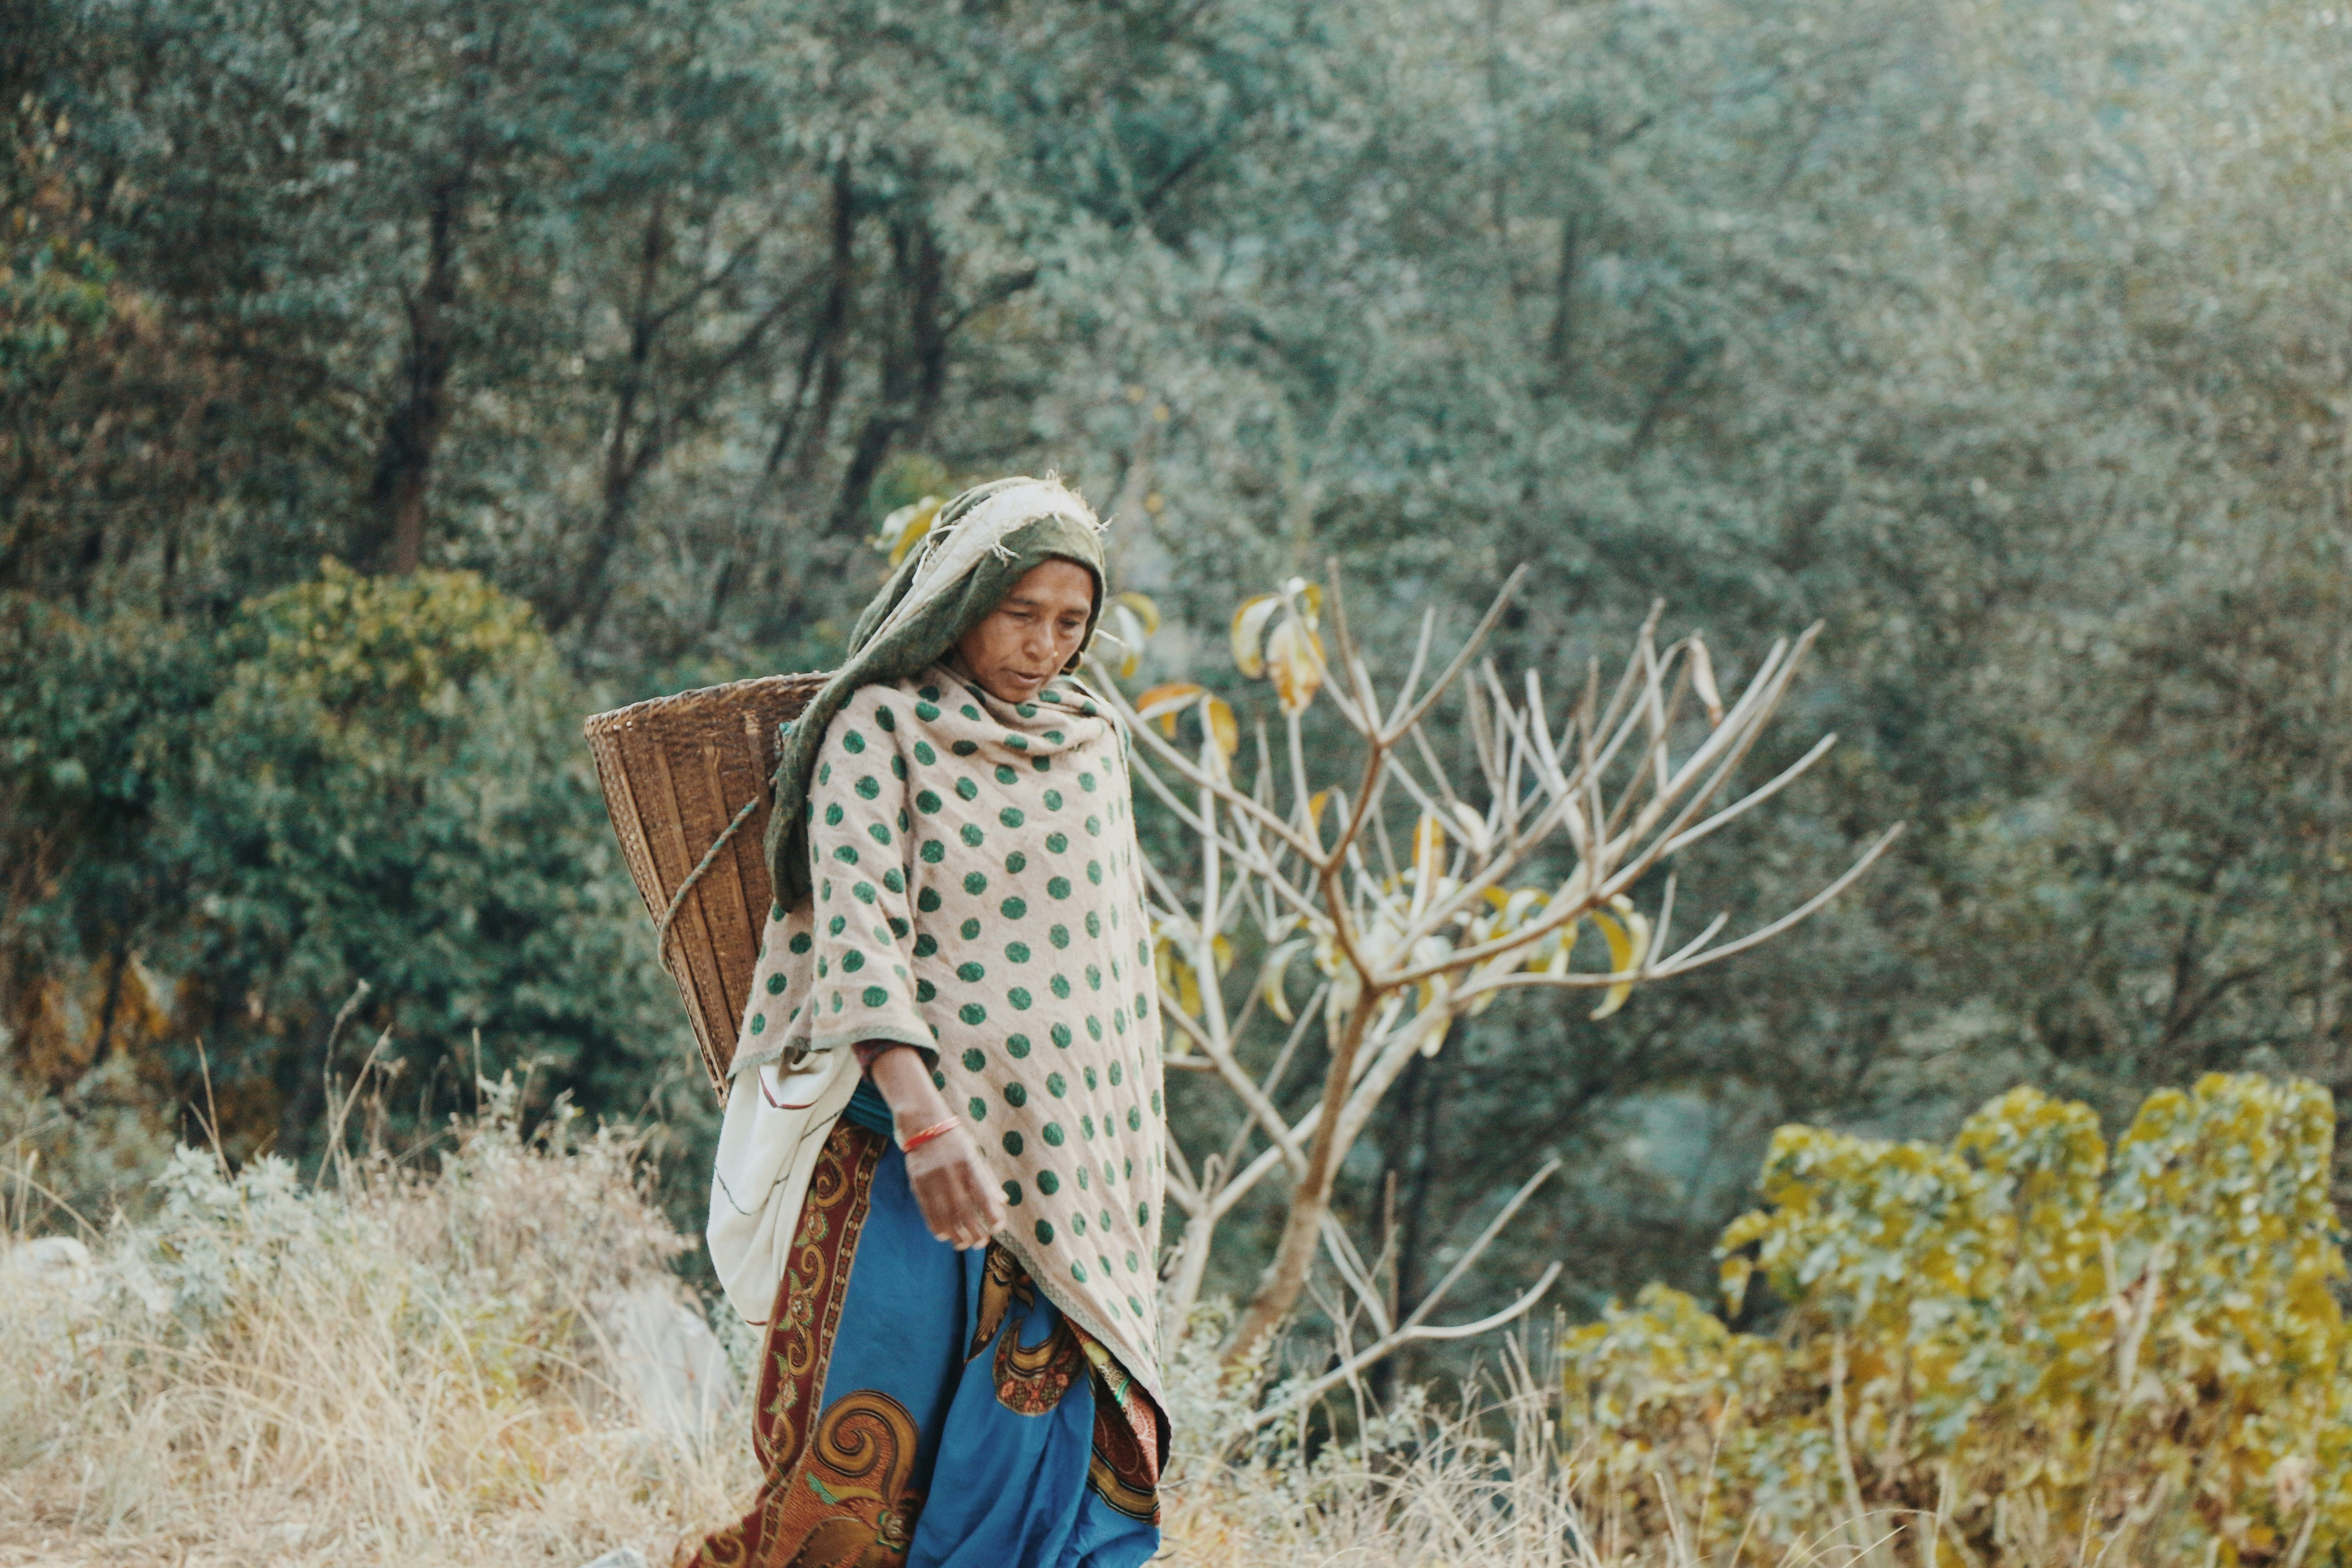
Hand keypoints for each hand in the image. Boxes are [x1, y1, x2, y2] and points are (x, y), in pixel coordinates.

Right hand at [901, 1121, 1006, 1248]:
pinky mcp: (917, 1183)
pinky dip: (935, 1225)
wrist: (923, 1124)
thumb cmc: (955, 1141)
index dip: (992, 1214)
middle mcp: (951, 1173)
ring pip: (945, 1214)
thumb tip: (1003, 1201)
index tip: (999, 1227)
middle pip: (964, 1209)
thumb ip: (987, 1178)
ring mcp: (932, 1179)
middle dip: (974, 1230)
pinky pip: (927, 1210)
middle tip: (982, 1243)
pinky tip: (943, 1235)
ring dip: (955, 1233)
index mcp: (969, 1163)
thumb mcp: (974, 1154)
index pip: (983, 1194)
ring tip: (964, 1244)